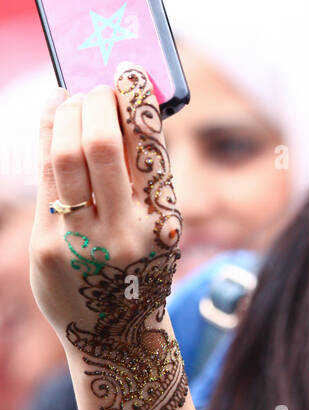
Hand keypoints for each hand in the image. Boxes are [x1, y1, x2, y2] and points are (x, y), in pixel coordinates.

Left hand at [30, 64, 190, 409]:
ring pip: (62, 156)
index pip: (150, 148)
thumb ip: (144, 173)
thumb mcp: (158, 224)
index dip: (136, 101)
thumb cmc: (141, 267)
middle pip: (96, 143)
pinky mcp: (47, 249)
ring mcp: (82, 243)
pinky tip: (53, 122)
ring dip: (64, 115)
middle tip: (93, 86)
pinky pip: (44, 179)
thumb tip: (124, 103)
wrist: (117, 338)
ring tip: (71, 99)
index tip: (127, 71)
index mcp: (164, 222)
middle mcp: (125, 233)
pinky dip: (48, 140)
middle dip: (91, 101)